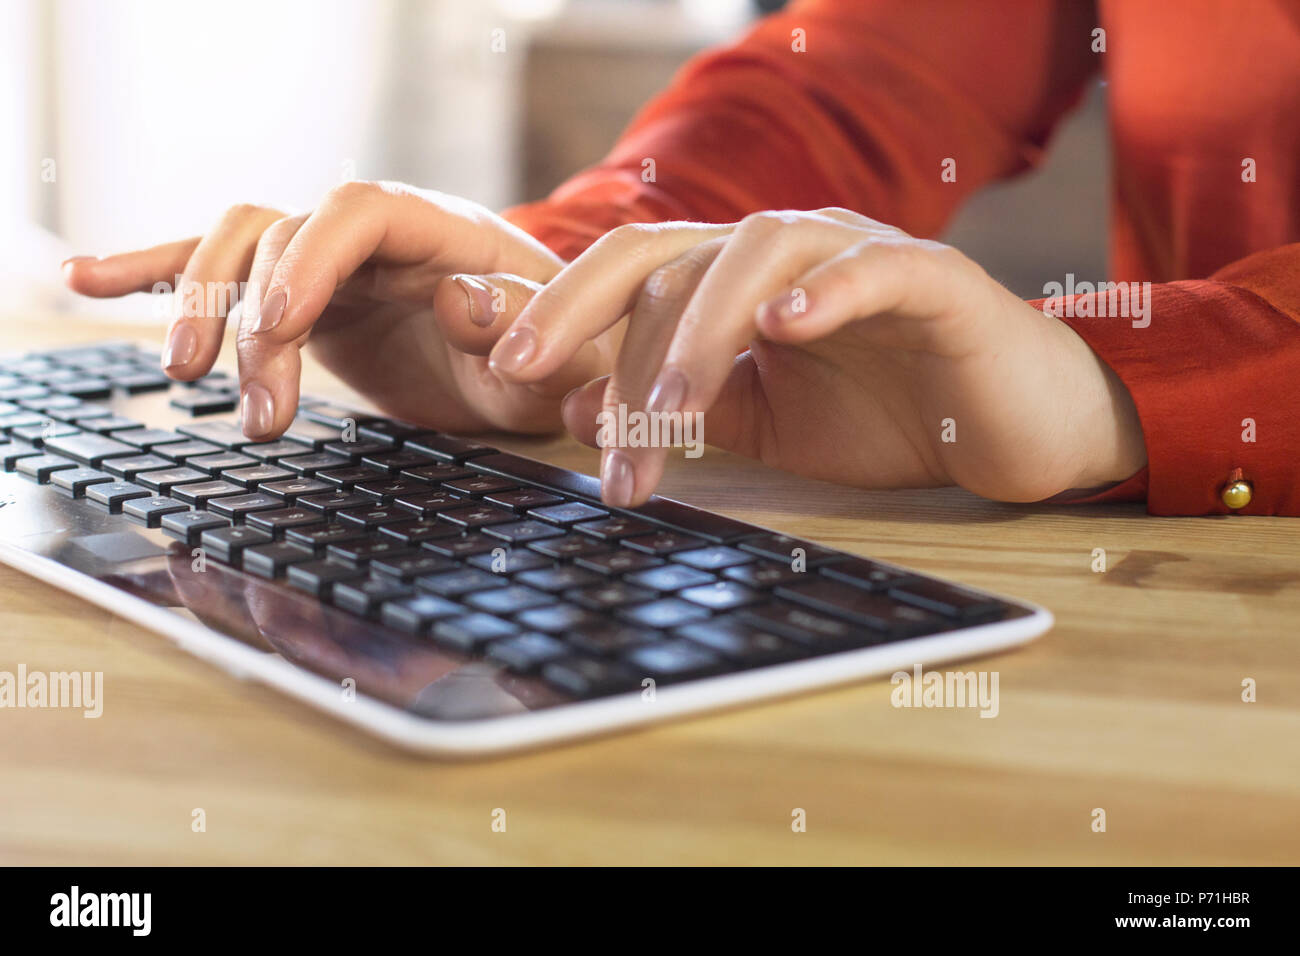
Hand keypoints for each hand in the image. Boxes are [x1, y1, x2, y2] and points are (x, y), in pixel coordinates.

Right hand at [62, 182, 621, 437]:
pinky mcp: (301, 293)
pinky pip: (220, 265)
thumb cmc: (556, 361)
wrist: (541, 366)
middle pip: (281, 234)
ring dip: (199, 304)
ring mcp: (331, 258)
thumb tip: (460, 300)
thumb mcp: (559, 361)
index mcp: (442, 228)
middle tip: (259, 412)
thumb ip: (523, 332)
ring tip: (180, 374)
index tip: (280, 327)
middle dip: (252, 319)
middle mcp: (375, 232)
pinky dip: (155, 269)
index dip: (309, 258)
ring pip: (237, 244)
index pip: (355, 209)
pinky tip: (88, 281)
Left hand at [486, 208, 1146, 505]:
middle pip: (669, 257)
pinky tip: (785, 328)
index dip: (560, 310)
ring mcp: (854, 256)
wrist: (1008, 426)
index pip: (629, 278)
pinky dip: (826, 291)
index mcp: (732, 286)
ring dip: (698, 332)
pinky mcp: (931, 278)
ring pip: (753, 257)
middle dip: (600, 329)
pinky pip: (872, 267)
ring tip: (665, 412)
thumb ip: (677, 409)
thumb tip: (569, 411)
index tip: (498, 367)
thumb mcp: (758, 425)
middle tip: (549, 397)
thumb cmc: (885, 416)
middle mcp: (781, 256)